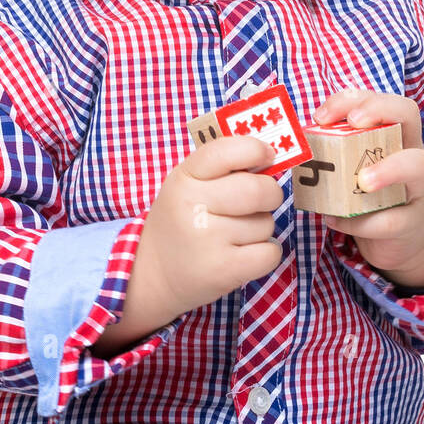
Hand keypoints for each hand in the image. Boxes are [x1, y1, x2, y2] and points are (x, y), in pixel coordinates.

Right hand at [136, 135, 285, 318]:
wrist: (152, 274)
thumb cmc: (181, 222)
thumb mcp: (186, 186)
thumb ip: (221, 168)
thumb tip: (270, 155)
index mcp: (184, 179)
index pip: (226, 152)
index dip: (255, 149)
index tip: (267, 155)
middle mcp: (193, 207)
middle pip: (257, 190)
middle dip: (270, 194)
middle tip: (262, 201)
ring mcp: (208, 240)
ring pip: (266, 223)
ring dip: (261, 228)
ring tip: (235, 236)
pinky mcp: (224, 270)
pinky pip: (271, 252)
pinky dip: (266, 253)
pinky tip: (243, 254)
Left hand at [311, 87, 423, 290]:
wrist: (403, 239)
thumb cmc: (372, 195)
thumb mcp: (356, 169)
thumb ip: (335, 153)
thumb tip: (296, 146)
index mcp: (393, 134)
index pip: (381, 98)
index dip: (356, 99)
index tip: (322, 116)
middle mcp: (410, 152)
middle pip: (409, 113)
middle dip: (378, 109)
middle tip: (354, 122)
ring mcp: (417, 186)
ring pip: (417, 166)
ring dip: (388, 169)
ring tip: (362, 182)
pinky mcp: (412, 222)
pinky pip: (392, 220)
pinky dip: (361, 222)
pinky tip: (336, 220)